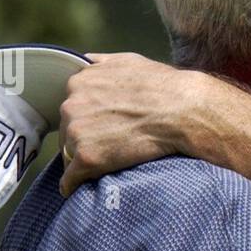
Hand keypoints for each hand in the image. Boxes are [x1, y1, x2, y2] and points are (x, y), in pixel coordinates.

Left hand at [58, 52, 205, 195]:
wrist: (183, 111)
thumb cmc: (162, 86)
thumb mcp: (128, 61)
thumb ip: (101, 63)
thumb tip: (87, 62)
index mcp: (78, 82)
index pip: (72, 106)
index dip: (87, 118)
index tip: (101, 127)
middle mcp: (71, 105)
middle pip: (68, 130)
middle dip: (84, 138)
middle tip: (110, 145)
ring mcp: (77, 133)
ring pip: (69, 153)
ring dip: (82, 159)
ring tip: (106, 164)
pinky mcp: (87, 159)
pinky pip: (70, 178)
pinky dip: (73, 184)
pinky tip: (78, 188)